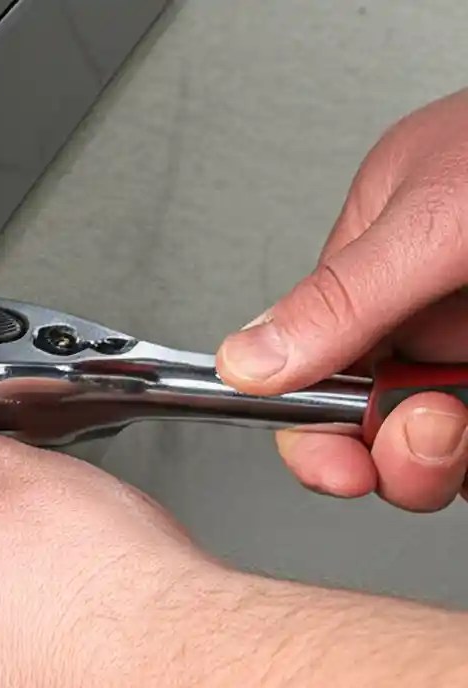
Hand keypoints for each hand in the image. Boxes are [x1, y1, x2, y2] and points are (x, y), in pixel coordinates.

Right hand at [217, 88, 467, 511]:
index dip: (318, 429)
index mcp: (381, 262)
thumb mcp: (434, 219)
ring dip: (456, 456)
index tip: (338, 465)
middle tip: (432, 431)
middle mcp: (436, 310)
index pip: (317, 366)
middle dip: (403, 450)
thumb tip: (246, 360)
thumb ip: (340, 299)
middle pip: (387, 423)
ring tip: (467, 421)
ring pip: (458, 445)